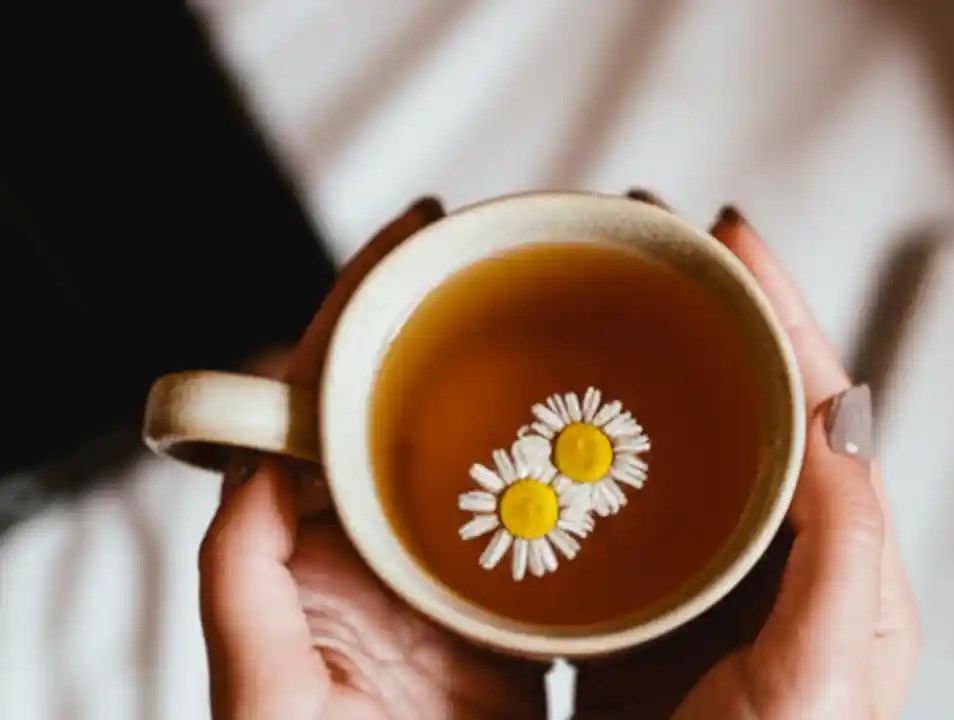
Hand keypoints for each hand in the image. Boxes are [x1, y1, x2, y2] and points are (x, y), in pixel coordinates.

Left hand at [198, 199, 547, 718]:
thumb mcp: (262, 693)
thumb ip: (241, 584)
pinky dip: (595, 490)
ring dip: (546, 399)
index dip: (370, 309)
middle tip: (536, 259)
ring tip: (599, 325)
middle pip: (430, 412)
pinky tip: (634, 448)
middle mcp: (398, 553)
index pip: (340, 401)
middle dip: (476, 330)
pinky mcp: (532, 631)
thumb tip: (250, 466)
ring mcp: (470, 587)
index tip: (419, 228)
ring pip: (506, 466)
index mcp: (328, 548)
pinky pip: (563, 540)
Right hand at [575, 196, 919, 717]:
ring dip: (645, 372)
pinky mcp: (643, 615)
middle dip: (706, 319)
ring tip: (601, 304)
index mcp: (839, 560)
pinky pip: (623, 511)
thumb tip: (839, 419)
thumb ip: (847, 551)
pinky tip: (555, 422)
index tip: (731, 237)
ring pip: (683, 449)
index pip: (819, 405)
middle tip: (652, 248)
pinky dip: (591, 453)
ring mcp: (706, 585)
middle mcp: (777, 561)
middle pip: (747, 409)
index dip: (778, 312)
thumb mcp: (832, 671)